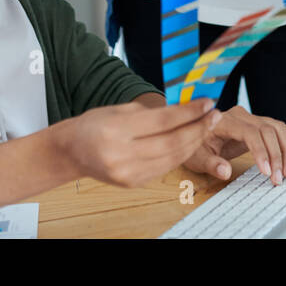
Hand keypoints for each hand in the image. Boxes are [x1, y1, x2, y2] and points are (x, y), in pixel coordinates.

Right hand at [57, 98, 218, 187]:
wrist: (72, 152)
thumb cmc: (94, 124)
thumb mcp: (120, 108)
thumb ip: (153, 110)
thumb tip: (186, 107)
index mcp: (116, 129)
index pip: (163, 121)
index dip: (189, 112)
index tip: (207, 102)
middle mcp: (121, 154)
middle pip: (172, 141)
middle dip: (198, 127)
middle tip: (213, 114)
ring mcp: (127, 173)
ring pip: (172, 157)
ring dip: (194, 141)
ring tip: (206, 126)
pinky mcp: (133, 183)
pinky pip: (165, 168)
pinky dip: (181, 154)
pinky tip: (190, 141)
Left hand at [182, 105, 285, 185]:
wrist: (198, 135)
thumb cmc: (197, 146)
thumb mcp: (197, 158)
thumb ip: (211, 164)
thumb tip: (225, 171)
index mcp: (225, 120)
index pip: (250, 132)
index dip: (261, 151)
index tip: (267, 172)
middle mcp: (242, 115)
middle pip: (268, 130)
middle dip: (277, 155)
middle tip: (280, 178)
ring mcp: (252, 118)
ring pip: (278, 128)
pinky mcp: (260, 124)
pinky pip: (279, 131)